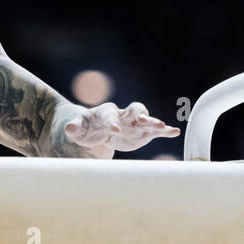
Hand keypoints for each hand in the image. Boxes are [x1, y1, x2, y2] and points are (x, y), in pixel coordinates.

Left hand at [63, 102, 179, 156]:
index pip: (110, 115)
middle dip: (139, 114)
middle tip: (144, 121)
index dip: (112, 122)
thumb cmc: (85, 128)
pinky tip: (174, 131)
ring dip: (154, 122)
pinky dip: (164, 131)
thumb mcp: (77, 128)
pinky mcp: (140, 133)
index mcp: (106, 112)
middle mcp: (123, 115)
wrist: (95, 131)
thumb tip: (68, 127)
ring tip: (163, 126)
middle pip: (134, 110)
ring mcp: (133, 124)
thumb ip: (74, 127)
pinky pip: (154, 131)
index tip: (114, 130)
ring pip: (146, 120)